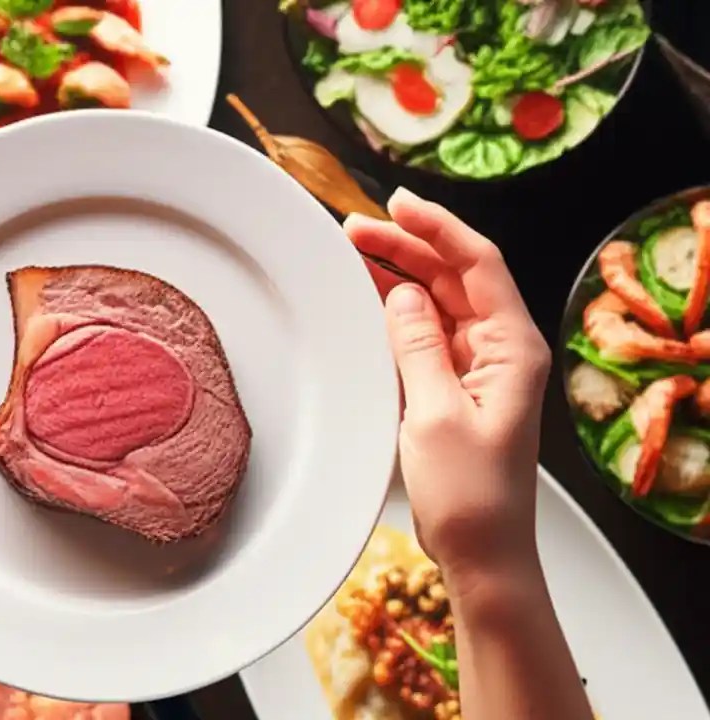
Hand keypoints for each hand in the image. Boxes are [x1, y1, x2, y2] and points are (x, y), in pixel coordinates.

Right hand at [345, 188, 550, 580]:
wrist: (482, 553)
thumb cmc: (470, 493)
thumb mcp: (436, 412)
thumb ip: (418, 346)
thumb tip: (404, 293)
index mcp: (512, 347)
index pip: (479, 264)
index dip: (438, 227)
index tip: (396, 202)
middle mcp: (500, 349)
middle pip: (455, 277)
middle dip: (407, 246)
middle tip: (353, 228)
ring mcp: (477, 367)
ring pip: (438, 302)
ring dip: (399, 275)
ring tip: (353, 251)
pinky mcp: (454, 387)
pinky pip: (425, 334)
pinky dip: (396, 312)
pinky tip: (367, 298)